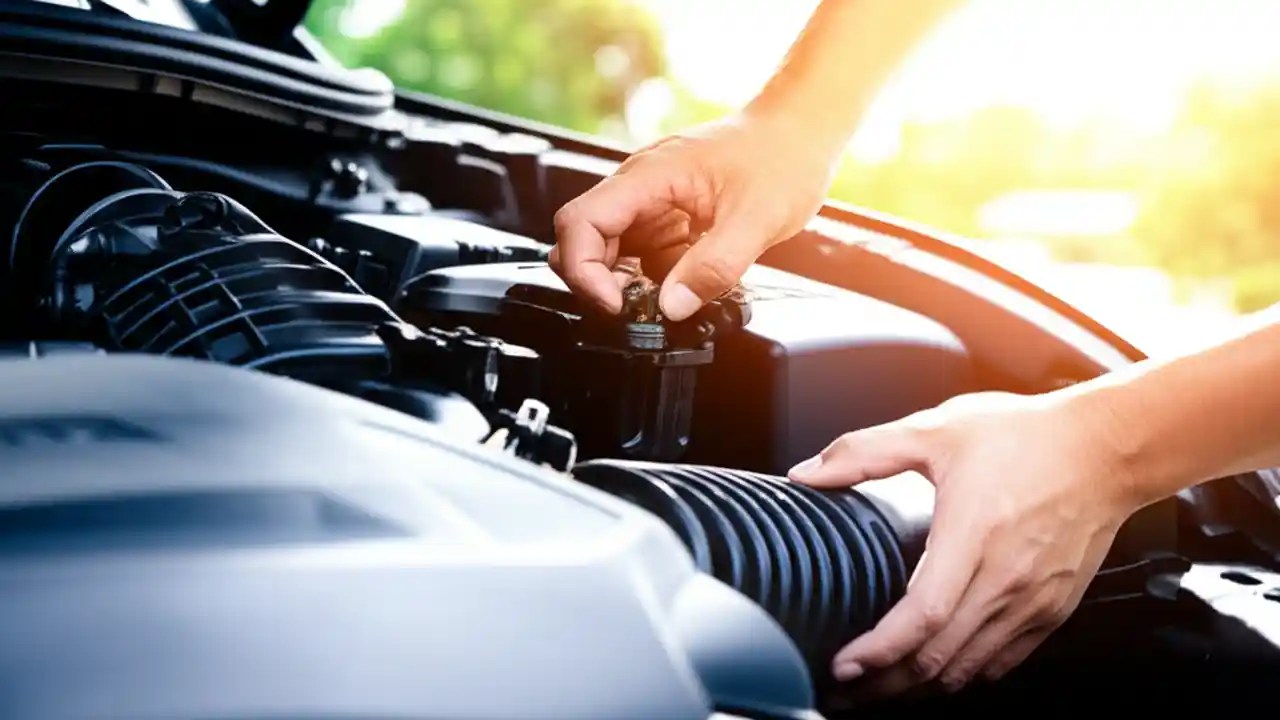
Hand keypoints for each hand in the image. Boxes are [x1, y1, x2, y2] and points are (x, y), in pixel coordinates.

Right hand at [550, 109, 838, 319]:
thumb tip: (672, 306)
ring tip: (668, 299)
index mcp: (649, 177)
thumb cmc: (782, 155)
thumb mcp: (756, 221)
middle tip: (637, 310)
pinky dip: (654, 277)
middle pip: (585, 240)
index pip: (580, 223)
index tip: (615, 303)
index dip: (584, 271)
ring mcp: (652, 200)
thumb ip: (712, 267)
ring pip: (612, 251)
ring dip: (629, 283)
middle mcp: (641, 186)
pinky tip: (685, 283)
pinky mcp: (669, 215)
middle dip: (600, 283)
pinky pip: (644, 253)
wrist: (803, 130)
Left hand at [788, 390, 1139, 694]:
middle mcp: (1006, 580)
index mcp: (973, 536)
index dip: (879, 650)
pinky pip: (1001, 662)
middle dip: (884, 683)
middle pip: (939, 658)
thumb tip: (807, 474)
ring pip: (968, 669)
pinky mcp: (1051, 611)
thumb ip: (863, 451)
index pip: (923, 617)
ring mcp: (1032, 602)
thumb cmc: (1025, 436)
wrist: (1105, 448)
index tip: (843, 665)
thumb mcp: (936, 430)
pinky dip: (963, 675)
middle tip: (844, 688)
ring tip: (878, 687)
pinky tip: (935, 672)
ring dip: (919, 687)